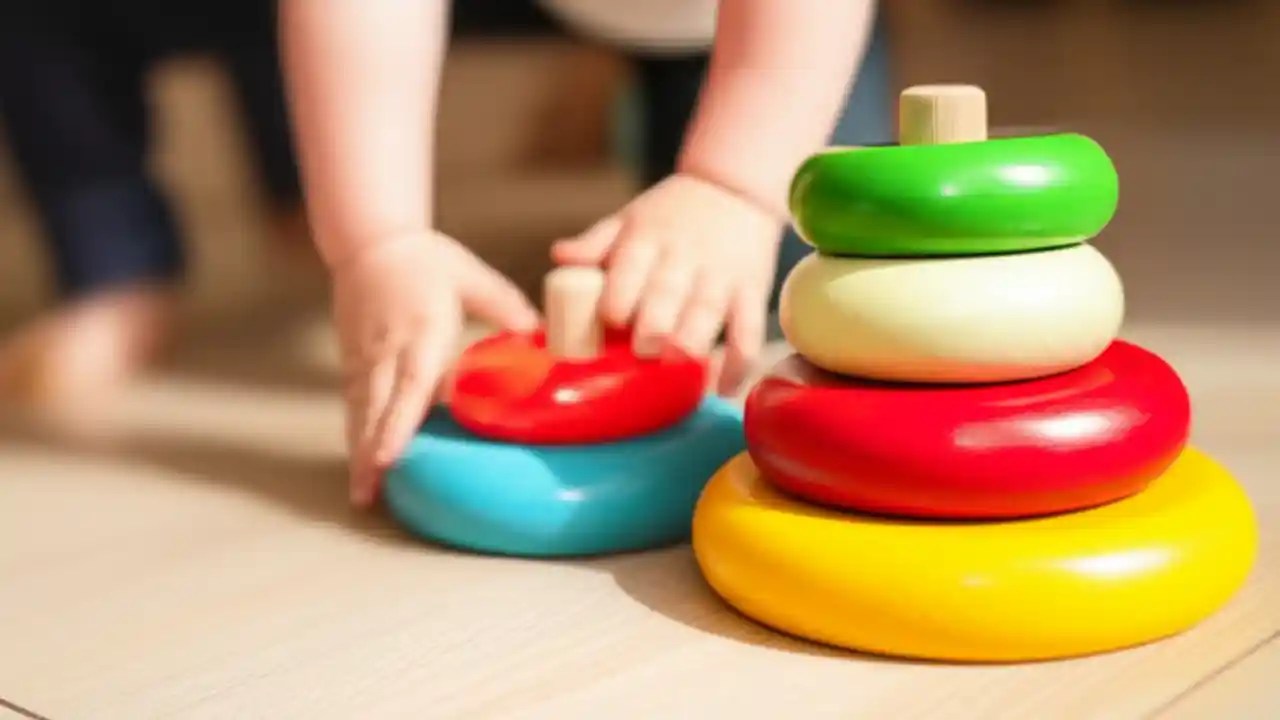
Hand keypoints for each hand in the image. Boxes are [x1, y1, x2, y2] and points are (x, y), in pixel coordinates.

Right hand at [330, 232, 538, 505]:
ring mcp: (366, 356)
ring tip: (362, 493)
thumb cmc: (426, 260)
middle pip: (377, 408)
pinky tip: (361, 462)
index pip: (411, 384)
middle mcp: (389, 349)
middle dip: (371, 454)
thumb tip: (540, 334)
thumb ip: (506, 307)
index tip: (390, 456)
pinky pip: (353, 403)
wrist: (371, 242)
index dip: (399, 423)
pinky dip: (356, 433)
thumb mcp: (472, 276)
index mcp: (423, 330)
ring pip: (360, 411)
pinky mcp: (351, 359)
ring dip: (359, 452)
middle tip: (370, 495)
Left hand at [552, 173, 781, 394]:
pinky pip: (748, 331)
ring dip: (692, 342)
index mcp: (647, 240)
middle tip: (643, 351)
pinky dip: (739, 363)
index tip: (610, 322)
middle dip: (653, 327)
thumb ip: (595, 243)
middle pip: (667, 294)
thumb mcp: (630, 218)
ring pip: (707, 312)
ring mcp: (721, 276)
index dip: (618, 299)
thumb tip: (558, 257)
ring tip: (677, 365)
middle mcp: (684, 257)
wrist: (734, 189)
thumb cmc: (671, 214)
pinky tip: (723, 388)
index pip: (629, 269)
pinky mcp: (751, 292)